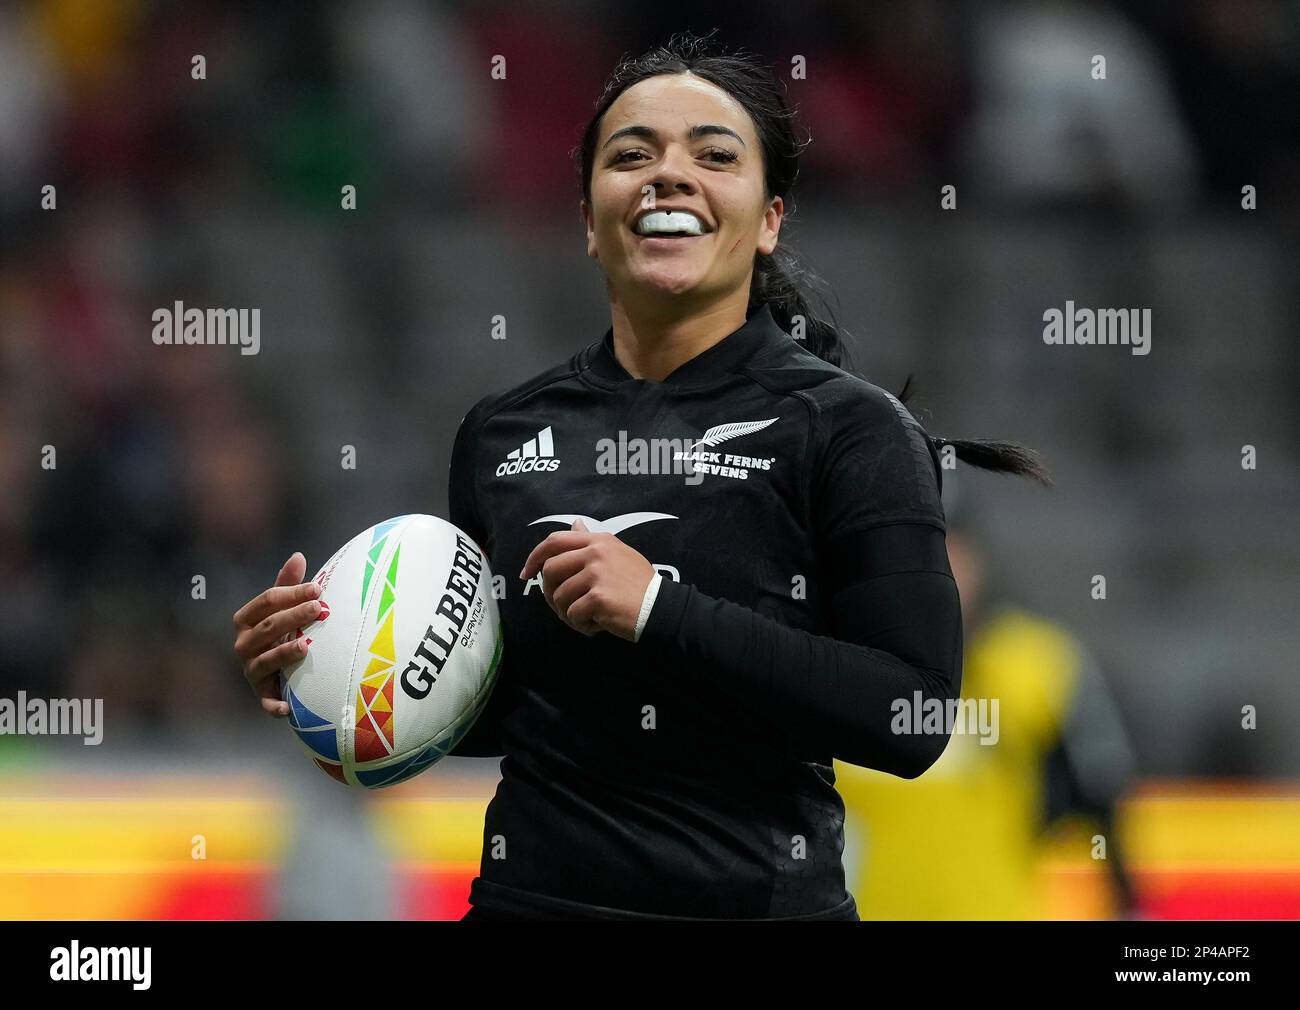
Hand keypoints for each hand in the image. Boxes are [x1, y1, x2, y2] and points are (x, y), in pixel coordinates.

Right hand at [232, 552, 322, 716]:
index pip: (267, 601)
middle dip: (293, 617)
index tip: (318, 589)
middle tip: (319, 608)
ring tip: (306, 646)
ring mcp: (251, 670)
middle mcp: (244, 644)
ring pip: (266, 660)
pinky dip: (275, 705)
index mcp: (247, 619)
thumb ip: (287, 584)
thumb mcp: (281, 607)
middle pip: (268, 627)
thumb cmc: (279, 630)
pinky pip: (266, 701)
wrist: (273, 669)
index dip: (292, 593)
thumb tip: (298, 556)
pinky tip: (288, 708)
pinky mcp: (262, 693)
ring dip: (284, 654)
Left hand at [519, 519, 654, 640]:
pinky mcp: (598, 598)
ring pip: (559, 596)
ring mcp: (597, 574)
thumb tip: (575, 524)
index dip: (534, 557)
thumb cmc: (639, 584)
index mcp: (598, 541)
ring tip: (586, 618)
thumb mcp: (618, 553)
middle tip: (562, 607)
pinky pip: (573, 614)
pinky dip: (581, 625)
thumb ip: (592, 541)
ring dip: (567, 613)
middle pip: (550, 570)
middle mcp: (596, 553)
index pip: (554, 541)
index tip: (527, 573)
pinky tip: (597, 626)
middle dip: (549, 592)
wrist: (660, 608)